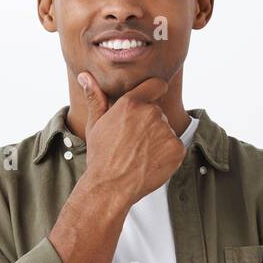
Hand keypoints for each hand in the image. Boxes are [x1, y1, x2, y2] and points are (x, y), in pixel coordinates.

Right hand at [77, 71, 186, 205]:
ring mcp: (166, 131)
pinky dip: (167, 155)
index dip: (155, 91)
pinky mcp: (176, 149)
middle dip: (150, 124)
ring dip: (158, 140)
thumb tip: (85, 75)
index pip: (156, 85)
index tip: (152, 99)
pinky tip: (150, 163)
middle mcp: (151, 113)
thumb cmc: (100, 156)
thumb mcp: (95, 125)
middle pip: (158, 113)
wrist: (110, 186)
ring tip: (140, 155)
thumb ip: (96, 98)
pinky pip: (175, 147)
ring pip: (166, 131)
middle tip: (133, 143)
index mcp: (131, 103)